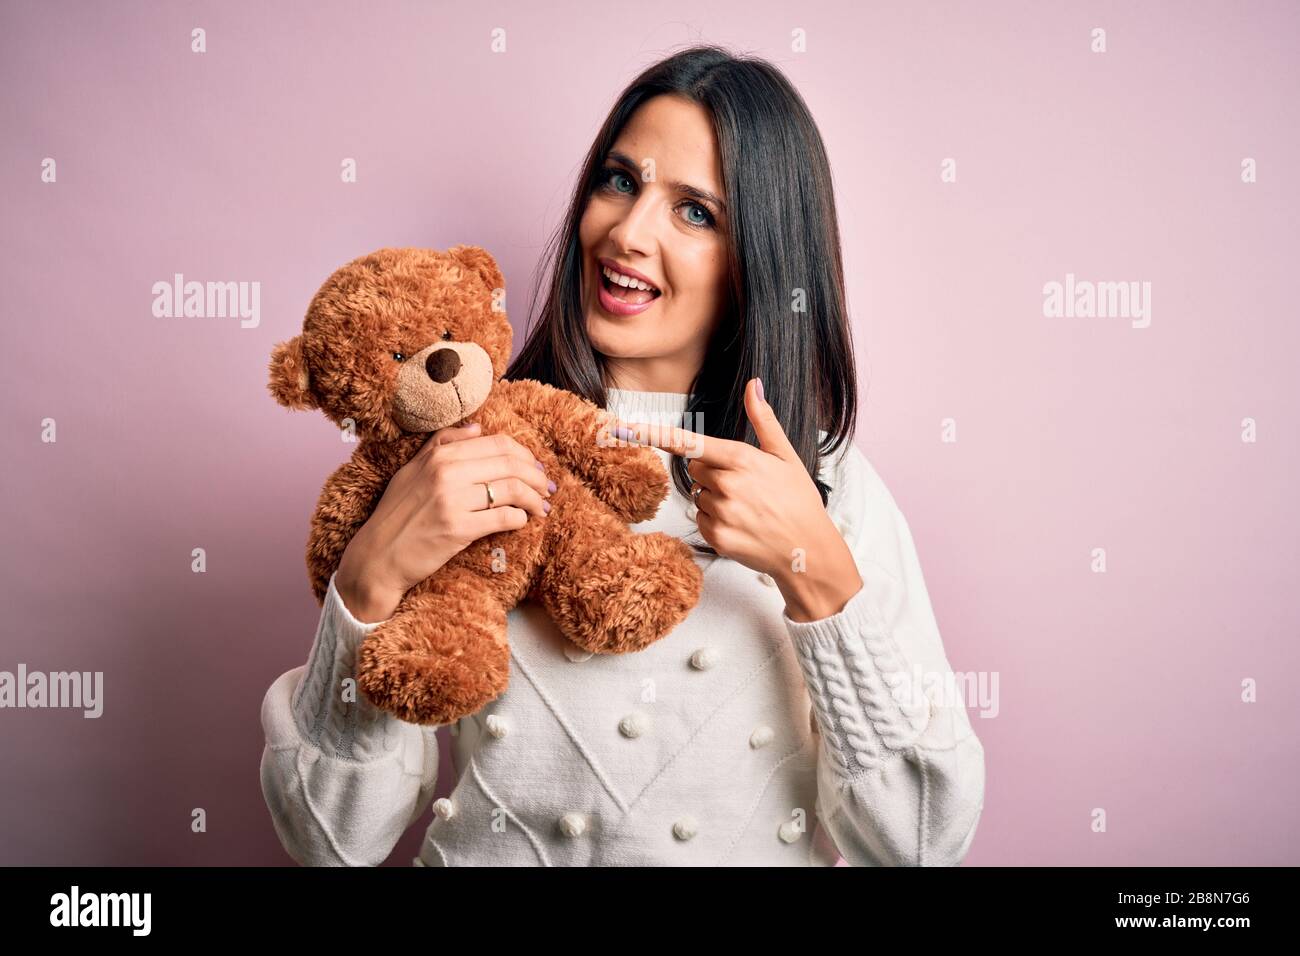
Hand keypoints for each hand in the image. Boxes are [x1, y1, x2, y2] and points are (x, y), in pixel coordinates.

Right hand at [335, 423, 554, 622]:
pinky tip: (522, 522)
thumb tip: (479, 427)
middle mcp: (446, 472)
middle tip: (547, 490)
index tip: (536, 469)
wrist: (377, 556)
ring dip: (535, 499)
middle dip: (537, 476)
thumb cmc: (396, 514)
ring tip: (542, 508)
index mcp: (439, 454)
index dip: (526, 455)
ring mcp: (452, 500)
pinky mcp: (457, 529)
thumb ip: (443, 443)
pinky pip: (503, 517)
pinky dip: (520, 519)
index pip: (498, 443)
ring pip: (512, 490)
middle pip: (510, 464)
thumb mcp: (412, 470)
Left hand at [613, 378, 862, 622]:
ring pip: (698, 495)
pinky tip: (742, 525)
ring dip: (715, 499)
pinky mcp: (716, 537)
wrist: (808, 550)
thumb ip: (763, 419)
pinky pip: (701, 519)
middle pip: (694, 469)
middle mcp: (727, 484)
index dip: (650, 434)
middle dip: (713, 473)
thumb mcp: (785, 455)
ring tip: (748, 509)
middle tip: (746, 486)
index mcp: (741, 458)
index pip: (687, 442)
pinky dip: (716, 522)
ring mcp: (720, 512)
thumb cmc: (798, 500)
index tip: (621, 428)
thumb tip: (753, 385)